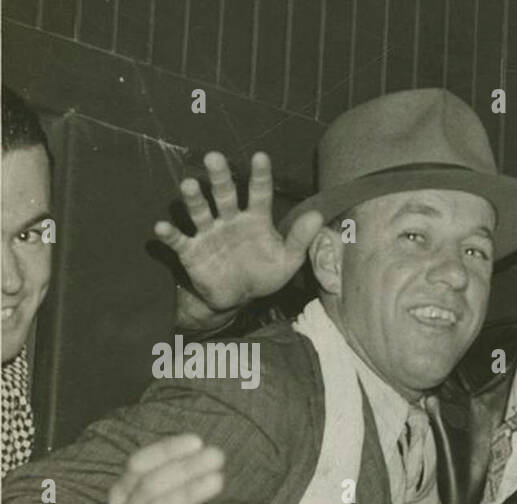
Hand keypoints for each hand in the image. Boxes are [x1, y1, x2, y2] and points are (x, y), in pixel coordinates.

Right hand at [106, 434, 223, 503]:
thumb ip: (172, 489)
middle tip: (216, 456)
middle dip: (184, 467)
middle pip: (150, 486)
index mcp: (121, 501)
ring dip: (189, 492)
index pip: (137, 466)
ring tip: (218, 480)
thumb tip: (208, 459)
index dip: (166, 450)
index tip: (197, 440)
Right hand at [156, 151, 321, 323]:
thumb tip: (318, 216)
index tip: (261, 156)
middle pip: (225, 195)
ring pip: (201, 212)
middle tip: (214, 157)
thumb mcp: (287, 259)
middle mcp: (230, 220)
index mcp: (256, 219)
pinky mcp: (192, 251)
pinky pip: (180, 241)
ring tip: (188, 184)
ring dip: (194, 199)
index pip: (259, 194)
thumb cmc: (264, 272)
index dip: (260, 176)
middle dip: (220, 177)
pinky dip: (170, 234)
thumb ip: (300, 238)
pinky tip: (161, 227)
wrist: (239, 297)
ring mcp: (209, 234)